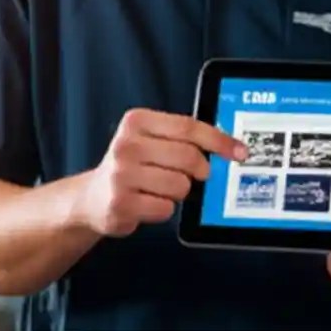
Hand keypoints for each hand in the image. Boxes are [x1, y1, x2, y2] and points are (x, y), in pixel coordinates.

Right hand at [77, 108, 246, 236]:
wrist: (90, 198)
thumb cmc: (131, 166)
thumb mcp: (149, 140)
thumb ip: (182, 137)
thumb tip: (228, 145)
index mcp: (136, 121)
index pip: (189, 127)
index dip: (219, 141)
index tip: (239, 151)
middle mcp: (126, 145)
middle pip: (189, 157)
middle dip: (200, 170)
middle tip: (196, 174)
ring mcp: (121, 175)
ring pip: (180, 185)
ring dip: (179, 191)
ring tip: (160, 188)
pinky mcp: (120, 204)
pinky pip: (165, 208)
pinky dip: (163, 208)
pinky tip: (147, 202)